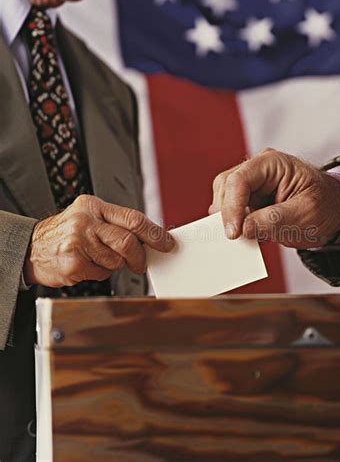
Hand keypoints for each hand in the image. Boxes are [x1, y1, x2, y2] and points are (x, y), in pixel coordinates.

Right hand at [24, 195, 173, 286]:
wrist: (32, 247)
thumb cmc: (67, 233)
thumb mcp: (89, 217)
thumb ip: (117, 224)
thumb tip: (151, 238)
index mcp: (94, 205)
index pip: (134, 218)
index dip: (155, 234)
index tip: (167, 243)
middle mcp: (86, 221)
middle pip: (128, 241)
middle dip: (140, 256)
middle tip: (141, 264)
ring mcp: (78, 242)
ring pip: (117, 260)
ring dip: (116, 264)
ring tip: (100, 258)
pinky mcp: (73, 263)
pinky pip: (102, 273)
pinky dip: (101, 273)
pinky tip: (88, 265)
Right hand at [209, 149, 339, 247]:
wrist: (332, 211)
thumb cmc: (324, 206)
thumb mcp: (306, 214)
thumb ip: (275, 220)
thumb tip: (245, 229)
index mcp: (272, 163)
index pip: (239, 180)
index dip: (231, 207)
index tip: (233, 233)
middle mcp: (257, 169)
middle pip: (225, 186)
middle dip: (226, 213)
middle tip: (235, 238)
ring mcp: (251, 184)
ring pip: (223, 198)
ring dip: (229, 220)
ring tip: (245, 238)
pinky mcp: (249, 200)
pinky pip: (231, 211)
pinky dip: (235, 225)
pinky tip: (249, 236)